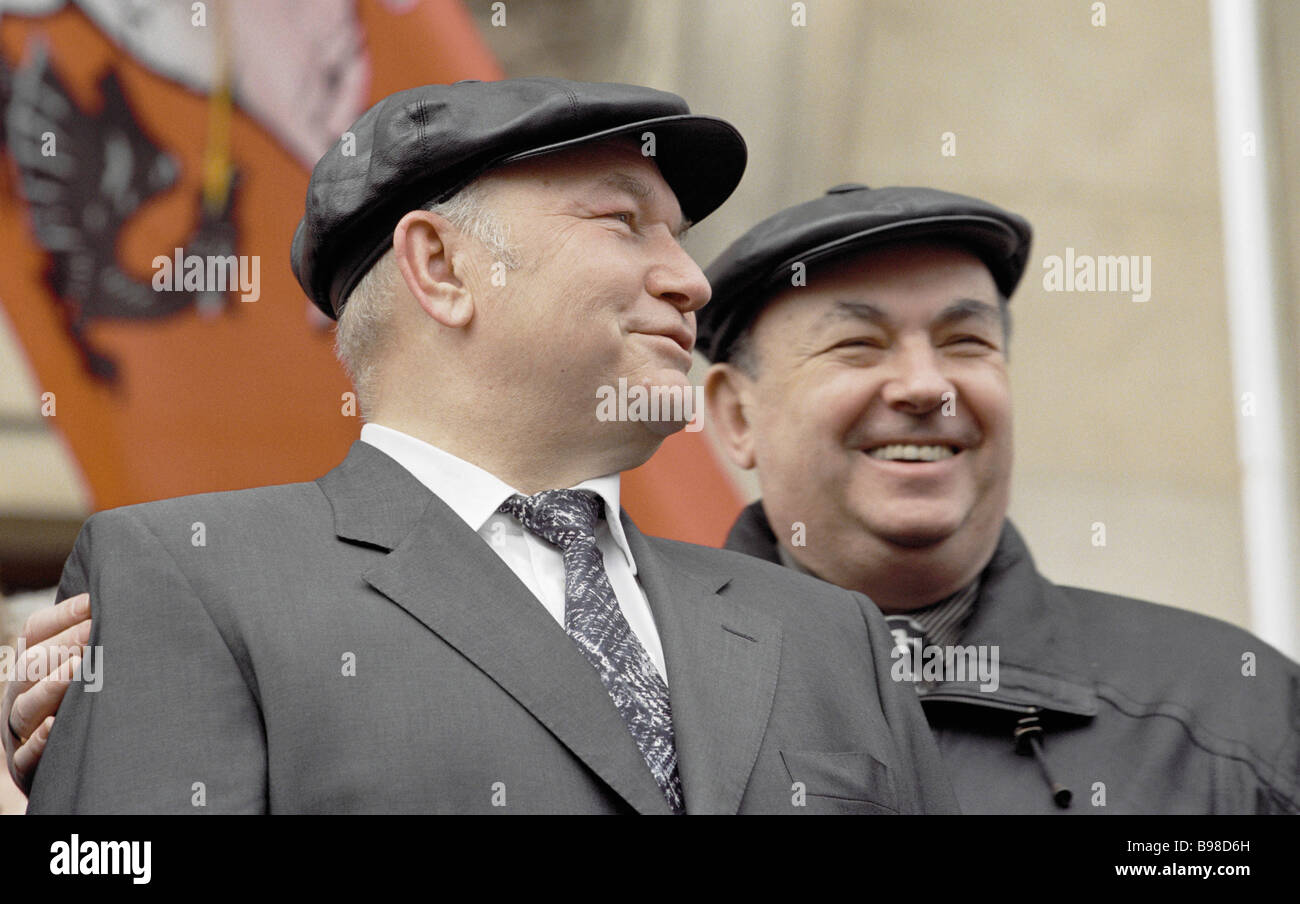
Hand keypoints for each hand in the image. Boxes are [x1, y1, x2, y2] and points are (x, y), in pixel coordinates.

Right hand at [3, 592, 90, 793]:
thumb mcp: (82, 671)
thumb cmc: (86, 706)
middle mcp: (19, 697)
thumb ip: (91, 640)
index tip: (95, 602)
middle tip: (97, 629)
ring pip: (24, 707)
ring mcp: (19, 733)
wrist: (79, 763)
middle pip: (30, 664)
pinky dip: (38, 740)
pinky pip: (26, 755)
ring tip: (78, 667)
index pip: (35, 632)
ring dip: (50, 686)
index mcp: (30, 668)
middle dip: (64, 643)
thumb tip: (118, 601)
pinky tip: (53, 725)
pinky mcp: (26, 768)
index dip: (62, 615)